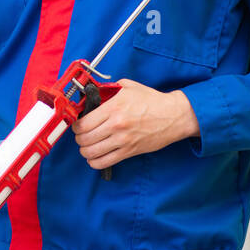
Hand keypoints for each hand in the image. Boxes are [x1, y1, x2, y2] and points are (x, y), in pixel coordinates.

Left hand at [70, 80, 199, 170]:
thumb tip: (92, 92)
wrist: (174, 115)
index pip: (83, 123)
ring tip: (88, 146)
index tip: (77, 124)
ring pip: (91, 152)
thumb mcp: (128, 87)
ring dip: (85, 150)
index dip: (75, 125)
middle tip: (82, 135)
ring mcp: (123, 140)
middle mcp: (116, 125)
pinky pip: (104, 162)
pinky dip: (95, 162)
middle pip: (84, 138)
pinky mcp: (130, 151)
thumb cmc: (152, 101)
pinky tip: (96, 156)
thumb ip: (108, 89)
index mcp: (113, 108)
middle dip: (79, 138)